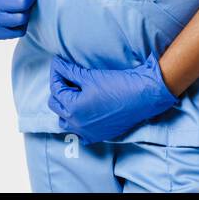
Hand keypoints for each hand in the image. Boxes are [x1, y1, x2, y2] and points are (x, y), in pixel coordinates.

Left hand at [48, 54, 178, 143]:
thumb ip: (69, 71)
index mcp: (73, 108)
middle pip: (56, 105)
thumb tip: (57, 65)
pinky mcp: (98, 135)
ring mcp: (87, 132)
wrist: (142, 96)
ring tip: (74, 95)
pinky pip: (79, 134)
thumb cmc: (118, 84)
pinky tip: (83, 113)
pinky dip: (77, 124)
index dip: (56, 74)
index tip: (59, 64)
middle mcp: (77, 124)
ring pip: (64, 122)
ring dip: (65, 108)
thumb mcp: (90, 76)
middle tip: (67, 77)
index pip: (56, 89)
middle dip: (59, 90)